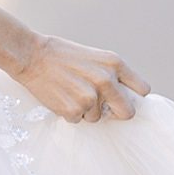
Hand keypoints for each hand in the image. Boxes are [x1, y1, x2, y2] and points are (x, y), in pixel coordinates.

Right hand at [11, 34, 150, 121]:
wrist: (31, 55)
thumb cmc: (61, 54)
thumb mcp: (94, 57)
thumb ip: (111, 74)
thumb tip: (123, 97)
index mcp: (115, 64)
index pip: (142, 90)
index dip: (132, 96)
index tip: (123, 98)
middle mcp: (106, 80)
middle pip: (127, 112)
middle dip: (116, 112)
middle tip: (101, 107)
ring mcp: (90, 97)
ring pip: (97, 117)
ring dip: (85, 110)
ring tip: (70, 91)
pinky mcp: (73, 110)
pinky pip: (78, 120)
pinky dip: (69, 112)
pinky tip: (60, 96)